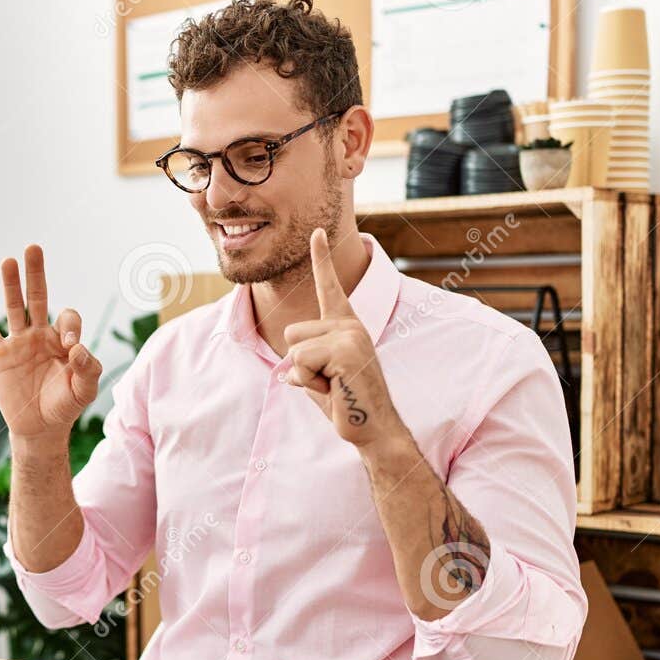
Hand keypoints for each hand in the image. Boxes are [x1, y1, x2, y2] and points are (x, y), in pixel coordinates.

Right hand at [0, 245, 100, 447]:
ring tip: (8, 261)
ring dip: (10, 284)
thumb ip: (89, 369)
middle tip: (33, 248)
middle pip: (38, 297)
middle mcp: (40, 335)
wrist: (39, 429)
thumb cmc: (65, 407)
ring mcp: (18, 343)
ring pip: (13, 307)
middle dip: (36, 274)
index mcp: (64, 340)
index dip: (70, 326)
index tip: (70, 348)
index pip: (67, 318)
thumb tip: (77, 349)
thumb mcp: (84, 391)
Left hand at [282, 228, 407, 448]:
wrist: (374, 428)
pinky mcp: (346, 351)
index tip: (317, 231)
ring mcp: (350, 336)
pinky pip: (301, 363)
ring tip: (332, 386)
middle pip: (292, 333)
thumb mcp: (319, 377)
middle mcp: (350, 325)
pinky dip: (309, 383)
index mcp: (346, 325)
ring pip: (295, 348)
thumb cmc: (345, 404)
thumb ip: (303, 364)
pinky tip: (334, 391)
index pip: (329, 287)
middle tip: (330, 382)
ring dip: (305, 375)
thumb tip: (286, 374)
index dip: (322, 257)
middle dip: (300, 364)